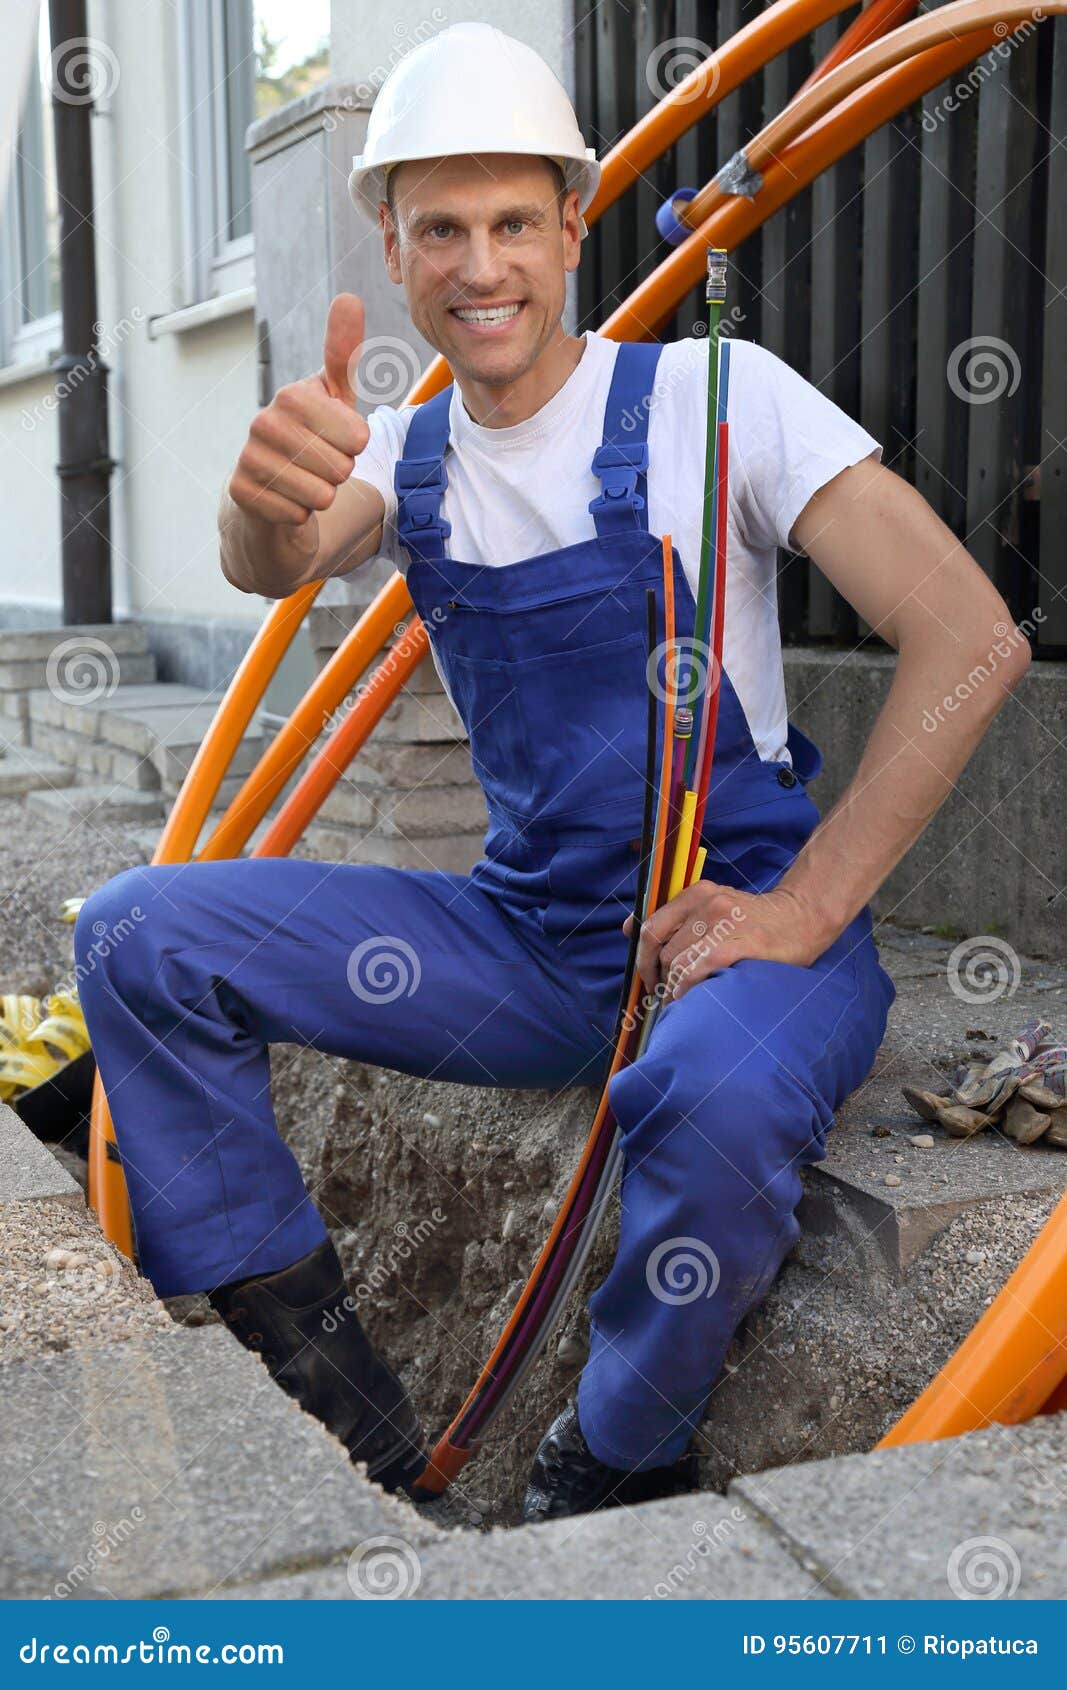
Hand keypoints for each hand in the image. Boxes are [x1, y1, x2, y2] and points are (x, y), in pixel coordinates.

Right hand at [227, 292, 370, 532]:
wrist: (267, 488)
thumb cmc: (310, 438)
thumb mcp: (333, 398)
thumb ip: (343, 354)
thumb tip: (349, 296)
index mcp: (292, 395)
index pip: (359, 436)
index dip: (356, 446)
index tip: (335, 438)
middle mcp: (264, 421)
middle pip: (342, 467)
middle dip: (338, 473)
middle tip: (317, 463)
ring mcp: (249, 457)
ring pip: (322, 494)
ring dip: (320, 495)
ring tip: (302, 480)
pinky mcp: (243, 494)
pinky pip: (299, 516)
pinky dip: (300, 515)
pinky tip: (285, 499)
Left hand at [622, 877, 835, 1001]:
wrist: (802, 918)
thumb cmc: (754, 920)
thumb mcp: (714, 905)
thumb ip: (676, 916)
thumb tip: (628, 929)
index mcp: (697, 893)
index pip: (650, 927)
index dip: (642, 958)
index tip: (648, 977)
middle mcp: (707, 904)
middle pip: (663, 951)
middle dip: (659, 979)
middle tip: (666, 996)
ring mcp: (723, 923)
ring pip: (677, 964)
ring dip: (673, 990)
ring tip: (681, 1002)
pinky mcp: (738, 946)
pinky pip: (697, 972)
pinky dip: (687, 990)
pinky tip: (691, 1000)